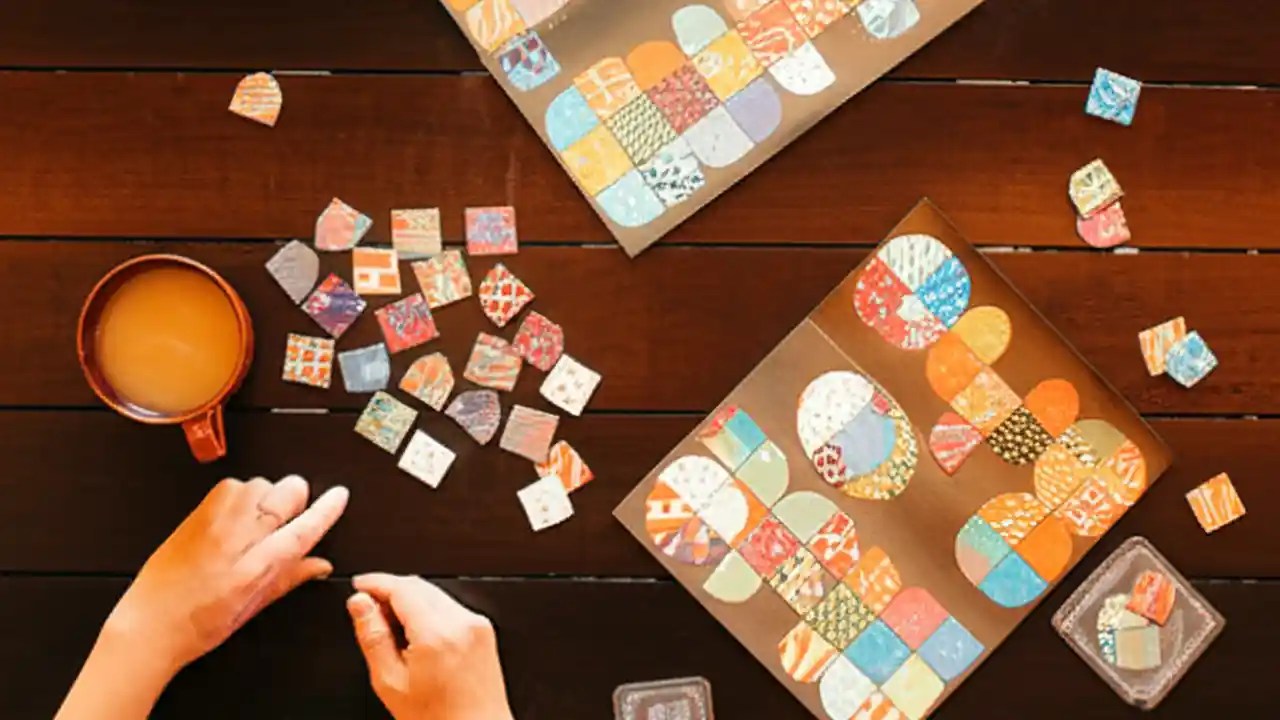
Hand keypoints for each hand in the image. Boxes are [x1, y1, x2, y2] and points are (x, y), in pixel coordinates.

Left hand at [58, 475, 348, 719]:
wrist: (148, 624)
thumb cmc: (195, 625)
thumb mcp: (252, 609)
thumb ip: (289, 579)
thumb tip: (321, 565)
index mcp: (255, 569)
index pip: (303, 529)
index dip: (326, 510)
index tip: (339, 496)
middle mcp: (236, 539)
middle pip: (287, 492)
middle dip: (295, 500)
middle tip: (287, 520)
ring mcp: (214, 521)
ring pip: (262, 483)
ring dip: (267, 497)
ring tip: (254, 524)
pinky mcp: (197, 512)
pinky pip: (233, 485)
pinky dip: (242, 496)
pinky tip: (234, 519)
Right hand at [347, 573, 512, 719]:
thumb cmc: (438, 718)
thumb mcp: (391, 682)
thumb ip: (373, 637)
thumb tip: (360, 604)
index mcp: (437, 634)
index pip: (401, 588)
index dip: (376, 582)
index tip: (360, 584)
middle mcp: (461, 623)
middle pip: (419, 585)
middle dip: (391, 589)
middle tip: (368, 607)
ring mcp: (476, 624)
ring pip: (435, 594)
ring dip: (410, 599)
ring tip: (391, 628)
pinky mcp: (483, 630)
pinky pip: (449, 607)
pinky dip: (428, 610)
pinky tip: (416, 634)